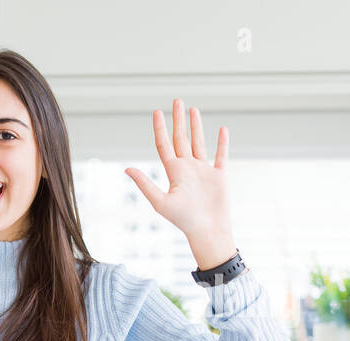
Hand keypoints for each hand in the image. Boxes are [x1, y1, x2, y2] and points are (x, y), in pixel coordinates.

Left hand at [125, 98, 236, 269]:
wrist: (208, 231)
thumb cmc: (183, 220)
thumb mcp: (161, 202)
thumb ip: (145, 184)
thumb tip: (127, 169)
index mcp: (173, 172)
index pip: (164, 145)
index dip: (160, 128)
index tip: (157, 112)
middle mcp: (187, 169)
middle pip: (181, 138)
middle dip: (178, 120)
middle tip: (177, 101)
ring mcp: (203, 171)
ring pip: (199, 143)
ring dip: (197, 127)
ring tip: (194, 110)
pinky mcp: (219, 176)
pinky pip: (221, 155)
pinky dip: (222, 143)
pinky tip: (222, 130)